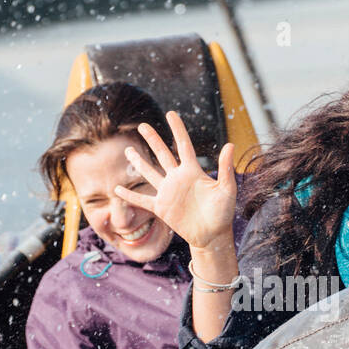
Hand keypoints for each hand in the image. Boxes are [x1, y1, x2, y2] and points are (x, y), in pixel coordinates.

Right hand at [114, 111, 236, 251]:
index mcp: (193, 171)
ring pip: (149, 173)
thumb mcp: (227, 189)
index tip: (170, 113)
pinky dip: (130, 196)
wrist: (213, 234)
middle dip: (152, 139)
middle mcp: (178, 178)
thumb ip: (225, 168)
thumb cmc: (223, 212)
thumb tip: (230, 145)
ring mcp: (168, 193)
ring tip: (128, 150)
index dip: (177, 129)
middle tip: (142, 125)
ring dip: (139, 162)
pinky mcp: (162, 208)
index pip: (183, 145)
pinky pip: (142, 200)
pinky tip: (117, 190)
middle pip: (162, 154)